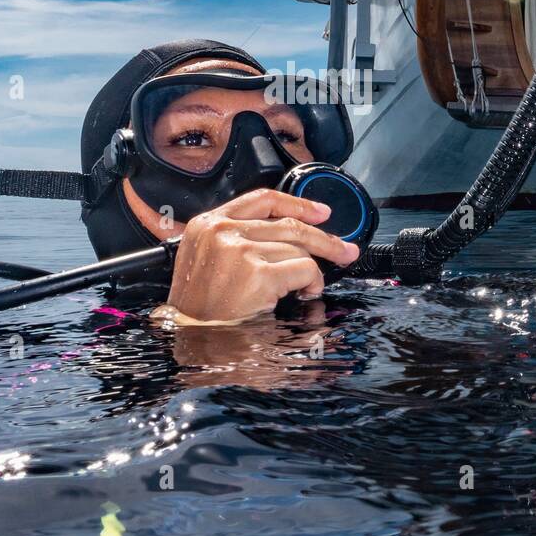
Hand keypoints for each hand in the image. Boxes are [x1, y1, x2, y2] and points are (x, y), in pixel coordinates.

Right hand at [160, 188, 359, 323]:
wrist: (190, 335)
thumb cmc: (200, 306)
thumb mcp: (207, 258)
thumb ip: (237, 238)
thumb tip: (288, 233)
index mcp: (207, 224)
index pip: (261, 199)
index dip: (297, 204)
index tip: (320, 212)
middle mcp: (222, 231)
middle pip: (288, 225)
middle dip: (324, 238)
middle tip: (345, 250)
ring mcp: (240, 251)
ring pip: (299, 248)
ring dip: (313, 270)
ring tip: (308, 287)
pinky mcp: (258, 274)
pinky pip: (304, 268)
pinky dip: (313, 282)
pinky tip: (306, 293)